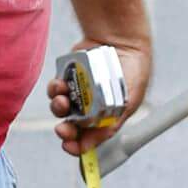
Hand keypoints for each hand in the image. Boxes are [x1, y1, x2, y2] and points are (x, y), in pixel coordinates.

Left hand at [49, 40, 151, 156]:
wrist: (123, 40)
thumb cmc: (132, 70)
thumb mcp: (129, 100)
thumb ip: (113, 119)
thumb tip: (94, 135)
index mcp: (106, 118)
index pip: (89, 140)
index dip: (78, 147)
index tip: (70, 147)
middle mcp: (90, 108)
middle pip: (71, 128)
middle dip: (65, 131)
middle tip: (63, 129)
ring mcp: (78, 93)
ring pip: (61, 109)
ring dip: (58, 108)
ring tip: (62, 100)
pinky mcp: (68, 77)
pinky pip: (56, 89)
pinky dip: (55, 89)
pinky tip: (60, 84)